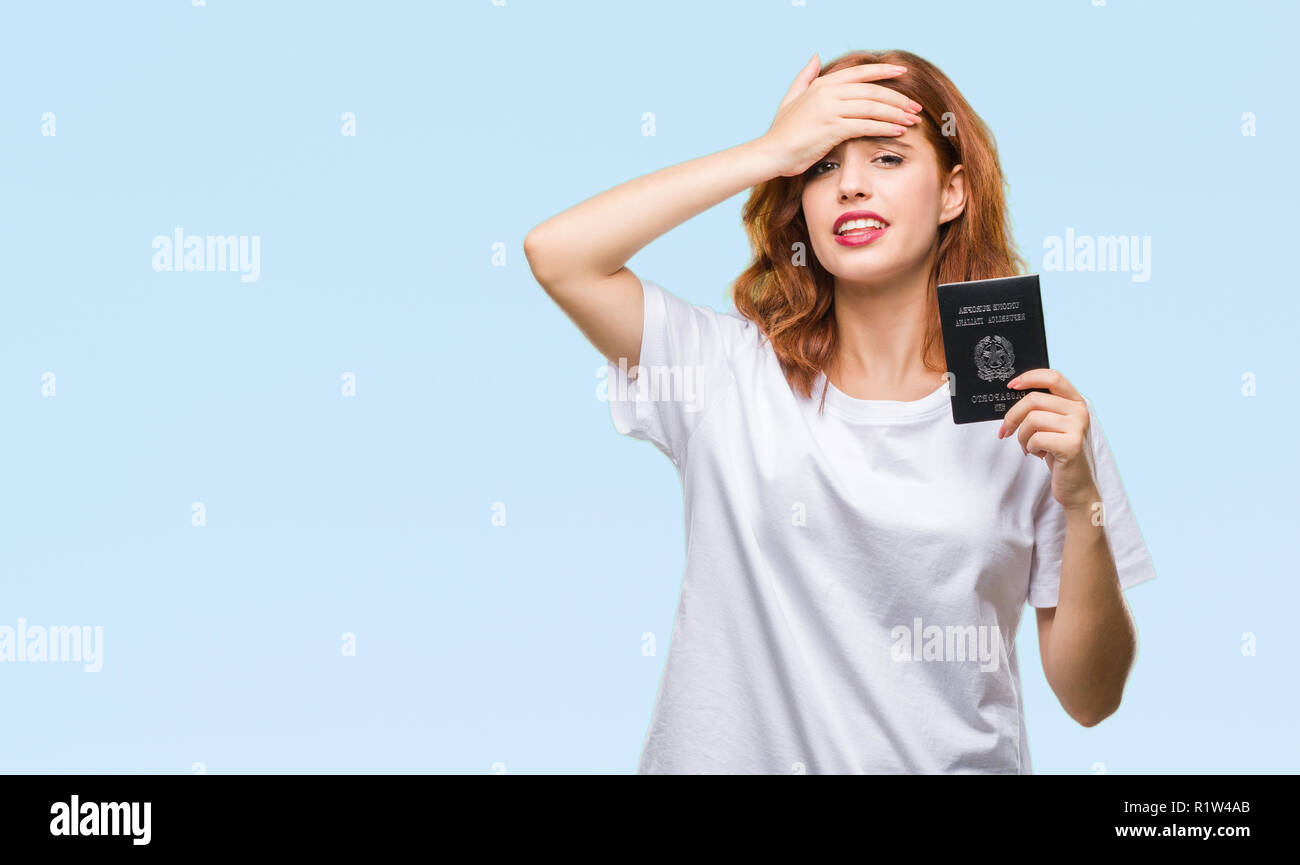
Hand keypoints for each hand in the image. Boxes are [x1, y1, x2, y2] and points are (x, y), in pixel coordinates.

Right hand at [755, 54, 923, 177]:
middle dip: (898, 98)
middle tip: (915, 106)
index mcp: (822, 83)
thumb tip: (816, 57)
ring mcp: (830, 110)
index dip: (884, 71)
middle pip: (872, 91)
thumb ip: (805, 76)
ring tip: (912, 120)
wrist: (771, 153)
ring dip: (896, 114)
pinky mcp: (832, 128)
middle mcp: (828, 92)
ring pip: (873, 107)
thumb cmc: (782, 130)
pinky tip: (898, 131)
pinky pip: (866, 125)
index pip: (860, 73)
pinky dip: (885, 127)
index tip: (904, 71)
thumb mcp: (792, 98)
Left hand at [996, 368, 1099, 511]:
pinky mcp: (1071, 445)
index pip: (1053, 377)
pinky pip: (1036, 438)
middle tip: (1006, 430)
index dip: (1029, 377)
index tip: (1010, 386)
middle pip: (1034, 399)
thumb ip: (1041, 409)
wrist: (1076, 485)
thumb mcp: (1052, 426)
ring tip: (1029, 446)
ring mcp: (1077, 428)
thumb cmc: (1059, 453)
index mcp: (1076, 402)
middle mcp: (1080, 411)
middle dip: (1012, 416)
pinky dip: (1029, 448)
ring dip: (1022, 436)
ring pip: (1032, 419)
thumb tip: (1011, 396)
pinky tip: (1039, 454)